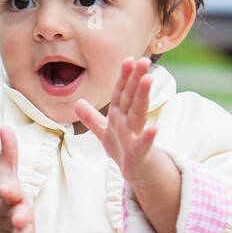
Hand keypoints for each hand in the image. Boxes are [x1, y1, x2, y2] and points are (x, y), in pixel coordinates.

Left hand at [75, 57, 158, 189]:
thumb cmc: (122, 149)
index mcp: (119, 115)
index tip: (129, 59)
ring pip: (138, 113)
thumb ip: (91, 117)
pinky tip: (154, 128)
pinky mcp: (140, 152)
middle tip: (144, 60)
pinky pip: (143, 144)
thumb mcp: (103, 132)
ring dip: (143, 96)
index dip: (123, 77)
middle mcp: (128, 122)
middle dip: (136, 79)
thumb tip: (77, 102)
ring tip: (148, 79)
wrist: (136, 172)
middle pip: (132, 97)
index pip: (120, 92)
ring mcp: (135, 135)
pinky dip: (148, 137)